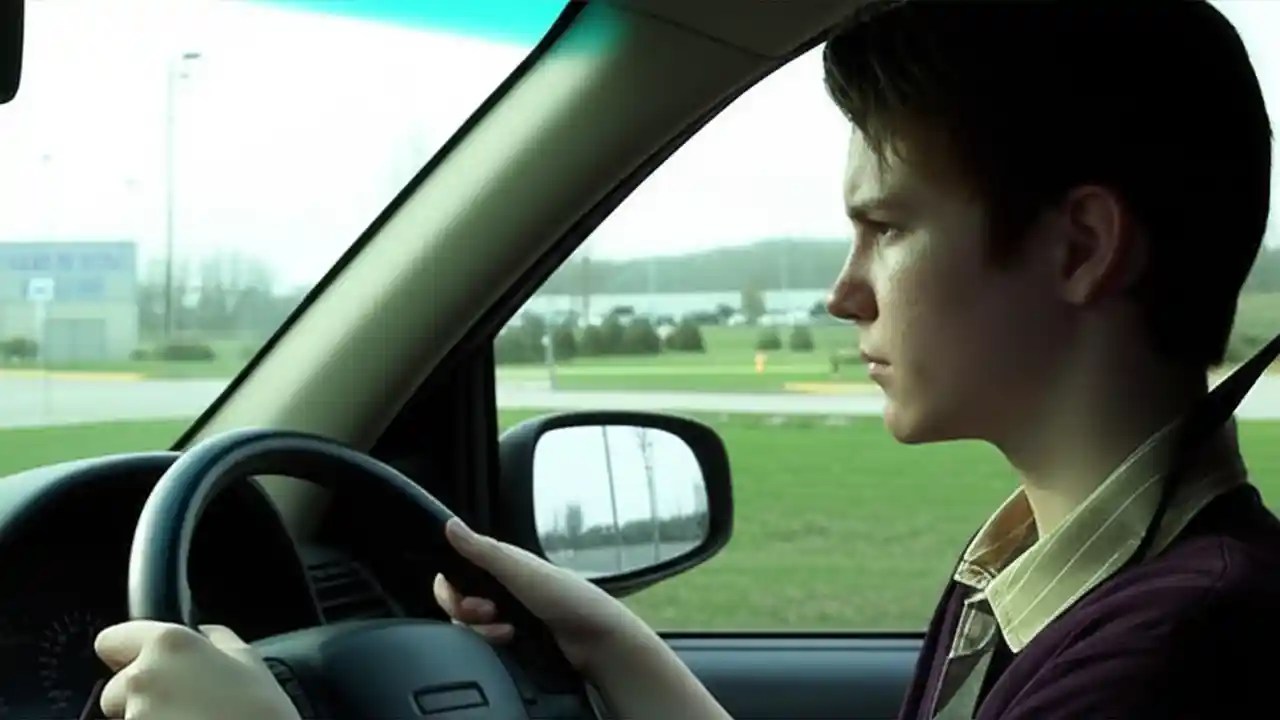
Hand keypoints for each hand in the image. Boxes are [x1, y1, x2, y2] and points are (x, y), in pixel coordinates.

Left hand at [94, 620, 299, 719]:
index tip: (146, 663)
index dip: (127, 654)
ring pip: (128, 718)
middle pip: (115, 688)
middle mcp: (142, 679)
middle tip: (182, 706)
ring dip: (151, 719)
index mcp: (168, 645)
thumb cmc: (261, 712)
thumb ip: (216, 639)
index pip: (110, 641)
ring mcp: (134, 718)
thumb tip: (202, 632)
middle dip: (139, 698)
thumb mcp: (250, 662)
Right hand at [433, 518, 646, 673]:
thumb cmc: (566, 597)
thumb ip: (483, 550)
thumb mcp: (520, 570)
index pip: (456, 574)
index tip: (464, 598)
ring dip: (481, 632)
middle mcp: (502, 590)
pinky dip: (492, 646)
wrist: (596, 641)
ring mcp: (508, 617)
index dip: (451, 589)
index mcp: (502, 565)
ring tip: (506, 633)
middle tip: (489, 615)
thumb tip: (449, 525)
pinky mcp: (514, 642)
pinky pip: (485, 646)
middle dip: (466, 613)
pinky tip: (509, 645)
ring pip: (470, 628)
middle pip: (459, 604)